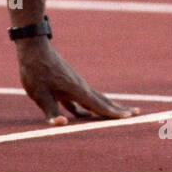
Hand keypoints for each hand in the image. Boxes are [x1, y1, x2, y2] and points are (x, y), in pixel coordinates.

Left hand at [16, 39, 138, 124]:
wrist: (34, 47)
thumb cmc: (35, 71)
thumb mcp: (39, 94)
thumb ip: (51, 112)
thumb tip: (62, 124)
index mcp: (76, 90)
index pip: (98, 105)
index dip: (113, 113)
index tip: (130, 117)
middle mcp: (80, 86)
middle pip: (104, 101)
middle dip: (120, 109)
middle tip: (138, 113)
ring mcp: (76, 84)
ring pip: (96, 98)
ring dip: (109, 106)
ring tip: (122, 112)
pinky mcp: (69, 83)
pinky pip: (84, 98)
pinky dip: (90, 106)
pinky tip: (86, 114)